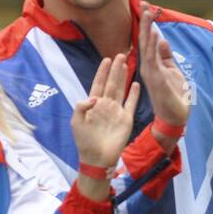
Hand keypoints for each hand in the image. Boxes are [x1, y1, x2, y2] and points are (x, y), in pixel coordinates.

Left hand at [71, 54, 139, 194]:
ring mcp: (117, 111)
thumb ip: (81, 106)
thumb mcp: (76, 122)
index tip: (106, 60)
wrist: (98, 158)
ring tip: (127, 64)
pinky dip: (134, 94)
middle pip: (112, 83)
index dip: (102, 72)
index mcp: (93, 105)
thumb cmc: (84, 141)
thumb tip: (94, 97)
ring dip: (124, 77)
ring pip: (121, 90)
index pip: (98, 84)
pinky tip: (136, 84)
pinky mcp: (126, 119)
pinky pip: (131, 104)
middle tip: (120, 55)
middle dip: (115, 69)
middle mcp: (106, 105)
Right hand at [138, 4, 190, 132]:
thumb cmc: (173, 95)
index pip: (148, 40)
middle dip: (145, 21)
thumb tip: (162, 39)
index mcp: (152, 63)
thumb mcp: (172, 71)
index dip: (148, 24)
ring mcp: (150, 71)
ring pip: (147, 46)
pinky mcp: (155, 77)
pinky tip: (153, 33)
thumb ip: (166, 56)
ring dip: (147, 29)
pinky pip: (152, 58)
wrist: (175, 115)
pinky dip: (152, 45)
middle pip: (145, 39)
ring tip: (147, 13)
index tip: (148, 8)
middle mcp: (148, 65)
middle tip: (144, 4)